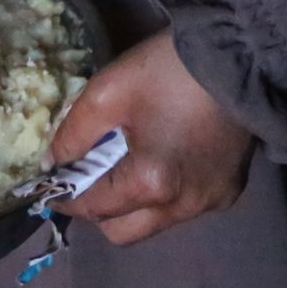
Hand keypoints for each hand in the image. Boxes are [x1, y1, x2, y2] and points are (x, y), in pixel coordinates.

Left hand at [47, 32, 255, 244]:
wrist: (237, 54)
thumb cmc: (167, 70)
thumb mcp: (107, 93)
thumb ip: (72, 133)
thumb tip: (53, 163)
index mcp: (151, 183)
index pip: (93, 208)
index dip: (64, 196)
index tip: (48, 183)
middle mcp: (183, 206)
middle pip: (123, 232)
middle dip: (97, 209)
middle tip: (86, 176)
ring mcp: (210, 202)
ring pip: (154, 223)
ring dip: (131, 204)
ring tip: (124, 164)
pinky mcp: (230, 192)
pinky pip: (184, 208)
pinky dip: (164, 195)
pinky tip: (161, 160)